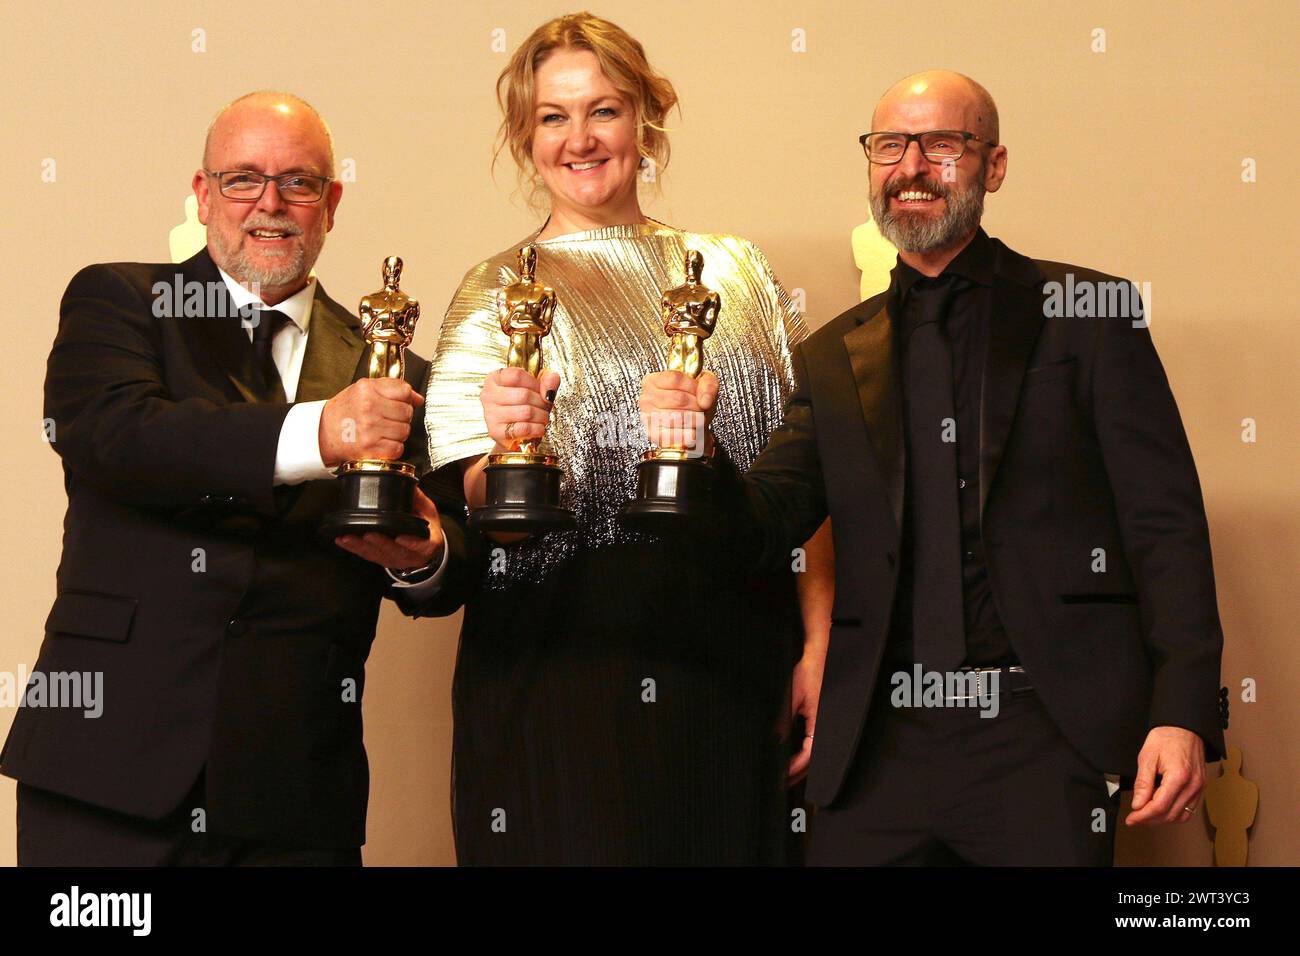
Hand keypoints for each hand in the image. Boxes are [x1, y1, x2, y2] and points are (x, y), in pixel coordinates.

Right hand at [319, 378, 422, 467]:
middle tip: (387, 419)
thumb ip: (392, 388)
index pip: (405, 391)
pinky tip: (381, 442)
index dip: (405, 398)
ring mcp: (369, 430)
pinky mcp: (370, 449)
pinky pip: (398, 448)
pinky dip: (393, 447)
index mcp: (367, 390)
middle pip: (407, 412)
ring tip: (383, 431)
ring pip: (405, 431)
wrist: (323, 432)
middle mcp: (368, 408)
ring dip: (397, 433)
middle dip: (401, 417)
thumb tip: (418, 398)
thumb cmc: (346, 411)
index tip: (398, 403)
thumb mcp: (364, 390)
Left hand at [333, 488, 443, 569]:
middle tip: (368, 534)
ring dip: (361, 547)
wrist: (425, 544)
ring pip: (378, 556)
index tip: (400, 537)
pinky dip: (353, 548)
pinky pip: (366, 556)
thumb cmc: (426, 527)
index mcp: (428, 543)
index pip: (421, 545)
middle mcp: (412, 556)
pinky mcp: (382, 560)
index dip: (411, 543)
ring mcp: (396, 560)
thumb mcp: (428, 510)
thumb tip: (404, 481)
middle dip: (380, 543)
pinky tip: (343, 541)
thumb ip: (416, 498)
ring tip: (349, 538)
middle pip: (395, 552)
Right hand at [481, 367, 559, 450]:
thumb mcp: (537, 388)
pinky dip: (537, 428)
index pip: (517, 375)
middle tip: (545, 407)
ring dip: (541, 416)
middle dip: (541, 402)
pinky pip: (524, 428)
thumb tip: (551, 380)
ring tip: (542, 417)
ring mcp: (490, 414)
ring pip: (526, 412)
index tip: (541, 390)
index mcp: (495, 378)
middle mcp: (488, 395)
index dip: (535, 383)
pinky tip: (538, 427)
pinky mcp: (496, 432)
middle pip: (524, 395)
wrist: (516, 433)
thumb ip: (547, 380)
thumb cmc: (526, 406)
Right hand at [637, 370, 718, 453]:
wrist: (690, 425)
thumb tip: (705, 401)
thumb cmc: (692, 402)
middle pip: (679, 398)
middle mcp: (647, 398)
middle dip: (697, 405)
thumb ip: (708, 385)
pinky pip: (674, 435)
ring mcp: (648, 417)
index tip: (698, 392)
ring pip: (679, 417)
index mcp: (653, 381)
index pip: (675, 378)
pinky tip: (692, 433)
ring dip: (695, 420)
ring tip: (696, 419)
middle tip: (700, 409)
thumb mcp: (703, 384)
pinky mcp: (652, 435)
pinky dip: (688, 435)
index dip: (693, 386)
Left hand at [788, 654, 823, 784]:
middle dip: (796, 773)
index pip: (808, 756)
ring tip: (784, 775)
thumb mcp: (791, 699)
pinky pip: (812, 745)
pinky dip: (802, 756)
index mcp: (820, 725)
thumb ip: (784, 721)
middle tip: (779, 783)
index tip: (780, 776)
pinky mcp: (819, 723)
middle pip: (812, 761)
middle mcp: (824, 728)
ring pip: (813, 755)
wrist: (816, 660)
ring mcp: (823, 727)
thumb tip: (775, 741)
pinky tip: (791, 759)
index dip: (794, 769)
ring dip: (799, 767)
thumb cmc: (807, 676)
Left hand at [1125, 726, 1206, 826]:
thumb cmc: (1166, 737)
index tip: (1131, 818)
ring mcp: (1199, 788)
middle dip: (1150, 820)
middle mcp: (1193, 785)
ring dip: (1162, 819)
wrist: (1184, 727)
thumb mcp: (1147, 757)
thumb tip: (1138, 804)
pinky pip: (1190, 809)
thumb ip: (1143, 783)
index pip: (1159, 806)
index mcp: (1178, 777)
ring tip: (1146, 815)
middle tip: (1135, 818)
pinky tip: (1162, 809)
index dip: (1143, 816)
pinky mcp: (1200, 787)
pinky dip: (1175, 813)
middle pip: (1170, 814)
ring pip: (1181, 816)